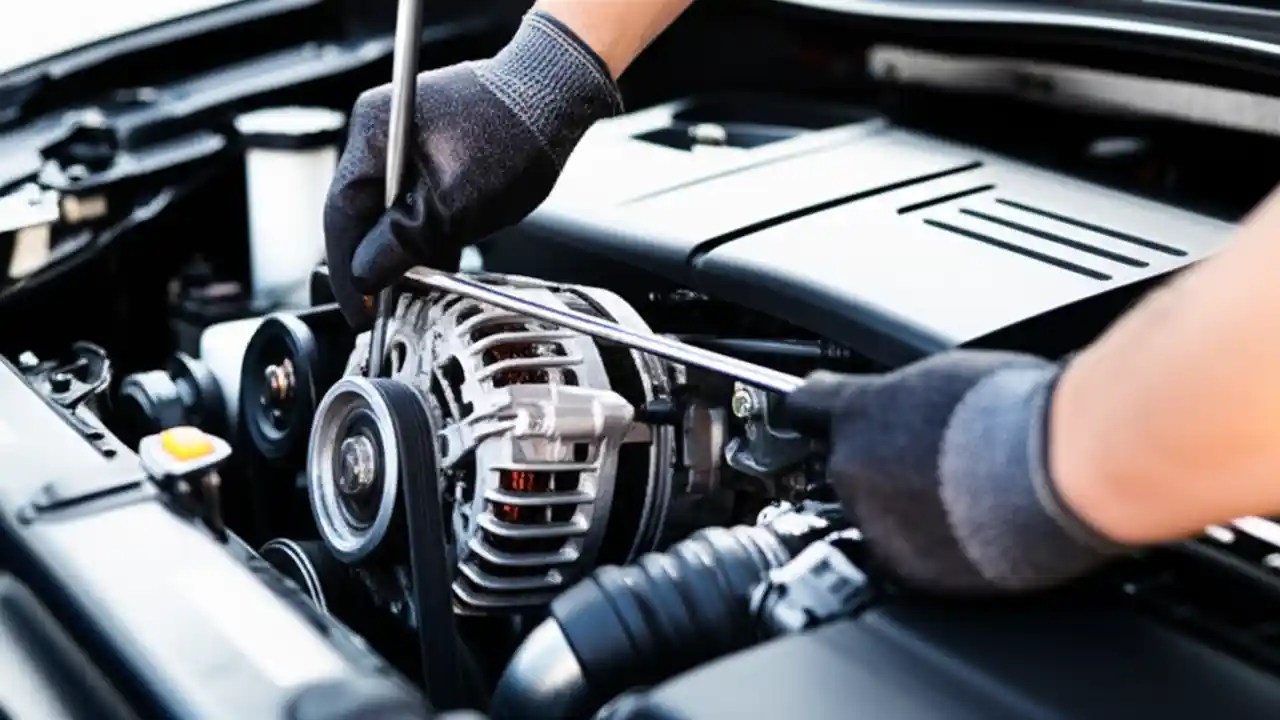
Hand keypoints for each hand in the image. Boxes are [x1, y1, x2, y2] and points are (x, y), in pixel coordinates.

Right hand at [323, 10, 622, 329]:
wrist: (558, 92)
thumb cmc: (515, 133)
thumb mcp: (455, 206)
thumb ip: (403, 243)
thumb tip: (366, 274)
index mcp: (374, 134)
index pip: (340, 213)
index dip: (347, 269)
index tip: (361, 309)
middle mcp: (381, 130)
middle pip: (361, 212)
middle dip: (376, 260)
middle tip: (389, 305)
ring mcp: (406, 137)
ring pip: (390, 208)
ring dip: (403, 247)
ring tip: (419, 284)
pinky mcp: (433, 145)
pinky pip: (415, 196)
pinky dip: (424, 227)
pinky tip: (441, 252)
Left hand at [786, 350, 1127, 594]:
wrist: (1065, 469)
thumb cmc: (1022, 413)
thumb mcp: (945, 375)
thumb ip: (897, 395)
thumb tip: (894, 404)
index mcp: (858, 414)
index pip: (804, 407)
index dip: (815, 413)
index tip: (811, 418)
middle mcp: (852, 471)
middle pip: (849, 468)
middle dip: (883, 466)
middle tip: (940, 458)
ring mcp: (878, 527)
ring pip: (878, 516)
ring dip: (908, 509)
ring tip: (968, 493)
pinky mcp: (910, 572)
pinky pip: (909, 556)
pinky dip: (934, 547)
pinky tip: (974, 525)